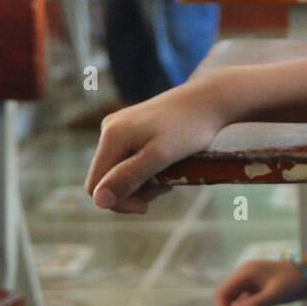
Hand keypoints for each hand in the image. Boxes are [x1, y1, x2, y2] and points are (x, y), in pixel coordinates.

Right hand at [84, 78, 228, 213]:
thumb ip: (129, 177)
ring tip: (170, 176)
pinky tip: (167, 165)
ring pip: (120, 169)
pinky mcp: (133, 128)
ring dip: (143, 181)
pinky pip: (130, 158)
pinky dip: (147, 169)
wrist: (211, 100)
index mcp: (111, 136)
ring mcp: (120, 127)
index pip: (95, 185)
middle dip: (133, 191)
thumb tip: (98, 201)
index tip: (146, 206)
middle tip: (165, 187)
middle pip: (107, 178)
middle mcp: (109, 129)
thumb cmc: (190, 128)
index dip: (118, 202)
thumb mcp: (161, 156)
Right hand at [213, 259, 306, 305]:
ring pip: (231, 301)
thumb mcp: (276, 295)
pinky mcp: (254, 289)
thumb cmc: (296, 281)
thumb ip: (255, 305)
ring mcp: (248, 281)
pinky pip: (240, 303)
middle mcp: (244, 275)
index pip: (223, 294)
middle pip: (224, 298)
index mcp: (246, 272)